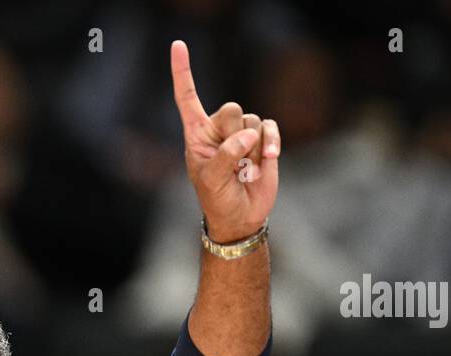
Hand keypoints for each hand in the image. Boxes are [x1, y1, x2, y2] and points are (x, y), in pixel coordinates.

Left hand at [170, 40, 279, 243]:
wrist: (241, 215)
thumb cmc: (218, 198)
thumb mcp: (211, 180)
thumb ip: (225, 155)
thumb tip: (248, 135)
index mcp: (196, 134)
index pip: (187, 97)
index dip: (182, 72)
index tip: (178, 45)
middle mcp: (219, 128)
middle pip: (231, 108)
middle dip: (235, 136)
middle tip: (233, 162)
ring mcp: (242, 132)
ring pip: (252, 120)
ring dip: (253, 149)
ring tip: (245, 170)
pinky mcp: (264, 138)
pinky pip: (270, 127)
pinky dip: (271, 143)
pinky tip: (268, 160)